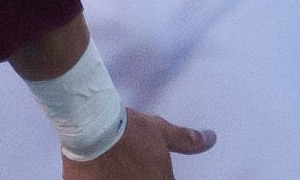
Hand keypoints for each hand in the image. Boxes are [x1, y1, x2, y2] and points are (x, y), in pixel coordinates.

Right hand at [63, 108, 214, 178]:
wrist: (89, 126)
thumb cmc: (127, 129)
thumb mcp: (160, 131)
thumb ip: (185, 140)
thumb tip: (210, 138)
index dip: (159, 175)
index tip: (147, 168)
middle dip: (139, 175)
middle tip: (130, 165)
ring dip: (122, 177)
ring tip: (115, 166)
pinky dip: (102, 178)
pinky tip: (100, 170)